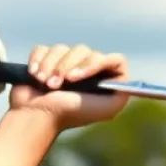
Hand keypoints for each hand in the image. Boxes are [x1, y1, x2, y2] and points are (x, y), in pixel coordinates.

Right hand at [8, 43, 129, 130]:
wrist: (35, 117)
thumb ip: (122, 93)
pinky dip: (38, 61)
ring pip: (62, 48)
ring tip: (44, 84)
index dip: (94, 63)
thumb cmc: (71, 115)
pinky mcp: (47, 60)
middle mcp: (88, 70)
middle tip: (56, 86)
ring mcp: (67, 64)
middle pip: (84, 50)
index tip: (76, 76)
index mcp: (105, 80)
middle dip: (66, 67)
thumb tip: (130, 81)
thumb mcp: (107, 109)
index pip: (113, 59)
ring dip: (50, 67)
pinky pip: (44, 49)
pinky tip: (35, 76)